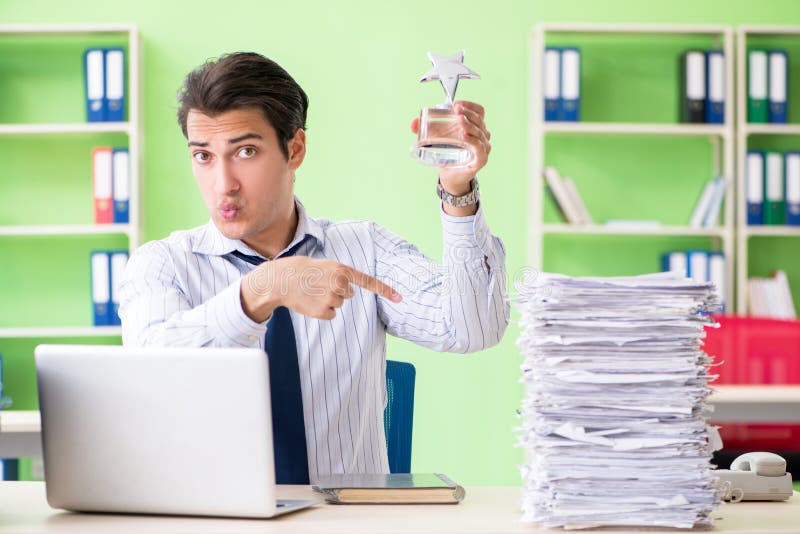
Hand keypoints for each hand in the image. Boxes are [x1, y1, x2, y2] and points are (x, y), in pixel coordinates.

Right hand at [240, 256, 401, 321]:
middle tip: (319, 284)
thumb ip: (341, 275)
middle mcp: (340, 284)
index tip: (400, 298)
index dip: (385, 290)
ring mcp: (332, 299)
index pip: (368, 281)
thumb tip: (350, 293)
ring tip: (313, 292)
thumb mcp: (325, 265)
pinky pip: (331, 314)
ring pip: (339, 305)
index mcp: (342, 270)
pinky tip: (311, 302)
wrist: (281, 280)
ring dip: (328, 300)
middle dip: (337, 291)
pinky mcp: (324, 312)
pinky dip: (322, 311)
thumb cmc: (303, 271)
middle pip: (349, 295)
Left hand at [410, 100, 491, 194]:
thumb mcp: (436, 138)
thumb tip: (413, 123)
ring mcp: (483, 148)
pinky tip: (463, 136)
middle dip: (468, 113)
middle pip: (479, 120)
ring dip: (470, 125)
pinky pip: (479, 147)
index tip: (456, 105)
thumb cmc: (447, 154)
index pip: (479, 111)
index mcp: (474, 127)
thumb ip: (425, 129)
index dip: (470, 105)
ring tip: (460, 121)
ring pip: (480, 132)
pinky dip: (472, 141)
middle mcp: (482, 136)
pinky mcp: (480, 159)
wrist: (449, 175)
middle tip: (456, 111)